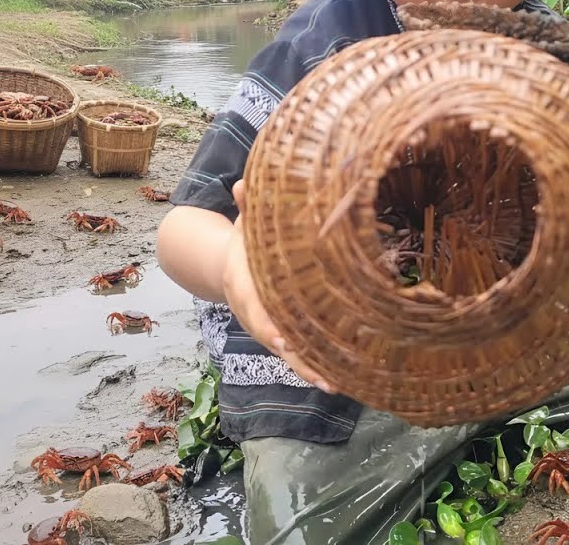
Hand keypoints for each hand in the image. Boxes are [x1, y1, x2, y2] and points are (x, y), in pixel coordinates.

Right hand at [222, 179, 334, 392]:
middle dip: (297, 359)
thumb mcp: (244, 224)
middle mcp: (255, 314)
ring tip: (336, 386)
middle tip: (322, 375)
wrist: (228, 267)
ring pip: (289, 355)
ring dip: (311, 371)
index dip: (268, 326)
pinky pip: (299, 355)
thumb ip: (247, 207)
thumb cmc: (246, 243)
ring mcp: (269, 328)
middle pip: (275, 342)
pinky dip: (315, 368)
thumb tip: (245, 183)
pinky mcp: (283, 335)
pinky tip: (340, 380)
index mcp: (244, 287)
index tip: (284, 339)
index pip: (256, 310)